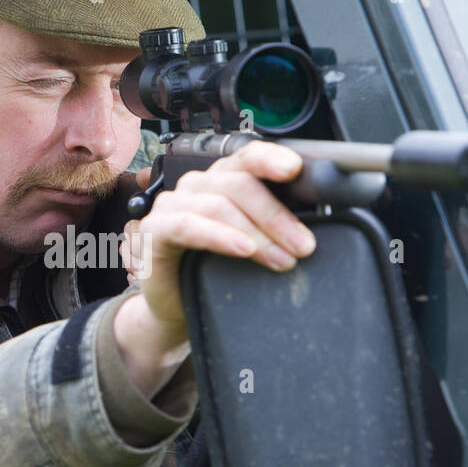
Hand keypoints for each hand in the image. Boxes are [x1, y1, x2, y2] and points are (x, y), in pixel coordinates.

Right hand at [119, 143, 316, 346]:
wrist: (177, 309)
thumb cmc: (214, 272)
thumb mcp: (251, 243)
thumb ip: (273, 226)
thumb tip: (313, 229)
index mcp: (222, 179)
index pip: (247, 157)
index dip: (271, 159)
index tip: (296, 170)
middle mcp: (196, 185)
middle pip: (240, 184)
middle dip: (277, 216)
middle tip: (303, 245)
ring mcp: (172, 204)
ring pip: (219, 205)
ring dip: (257, 233)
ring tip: (283, 260)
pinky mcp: (154, 230)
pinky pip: (189, 225)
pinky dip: (220, 236)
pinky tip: (243, 249)